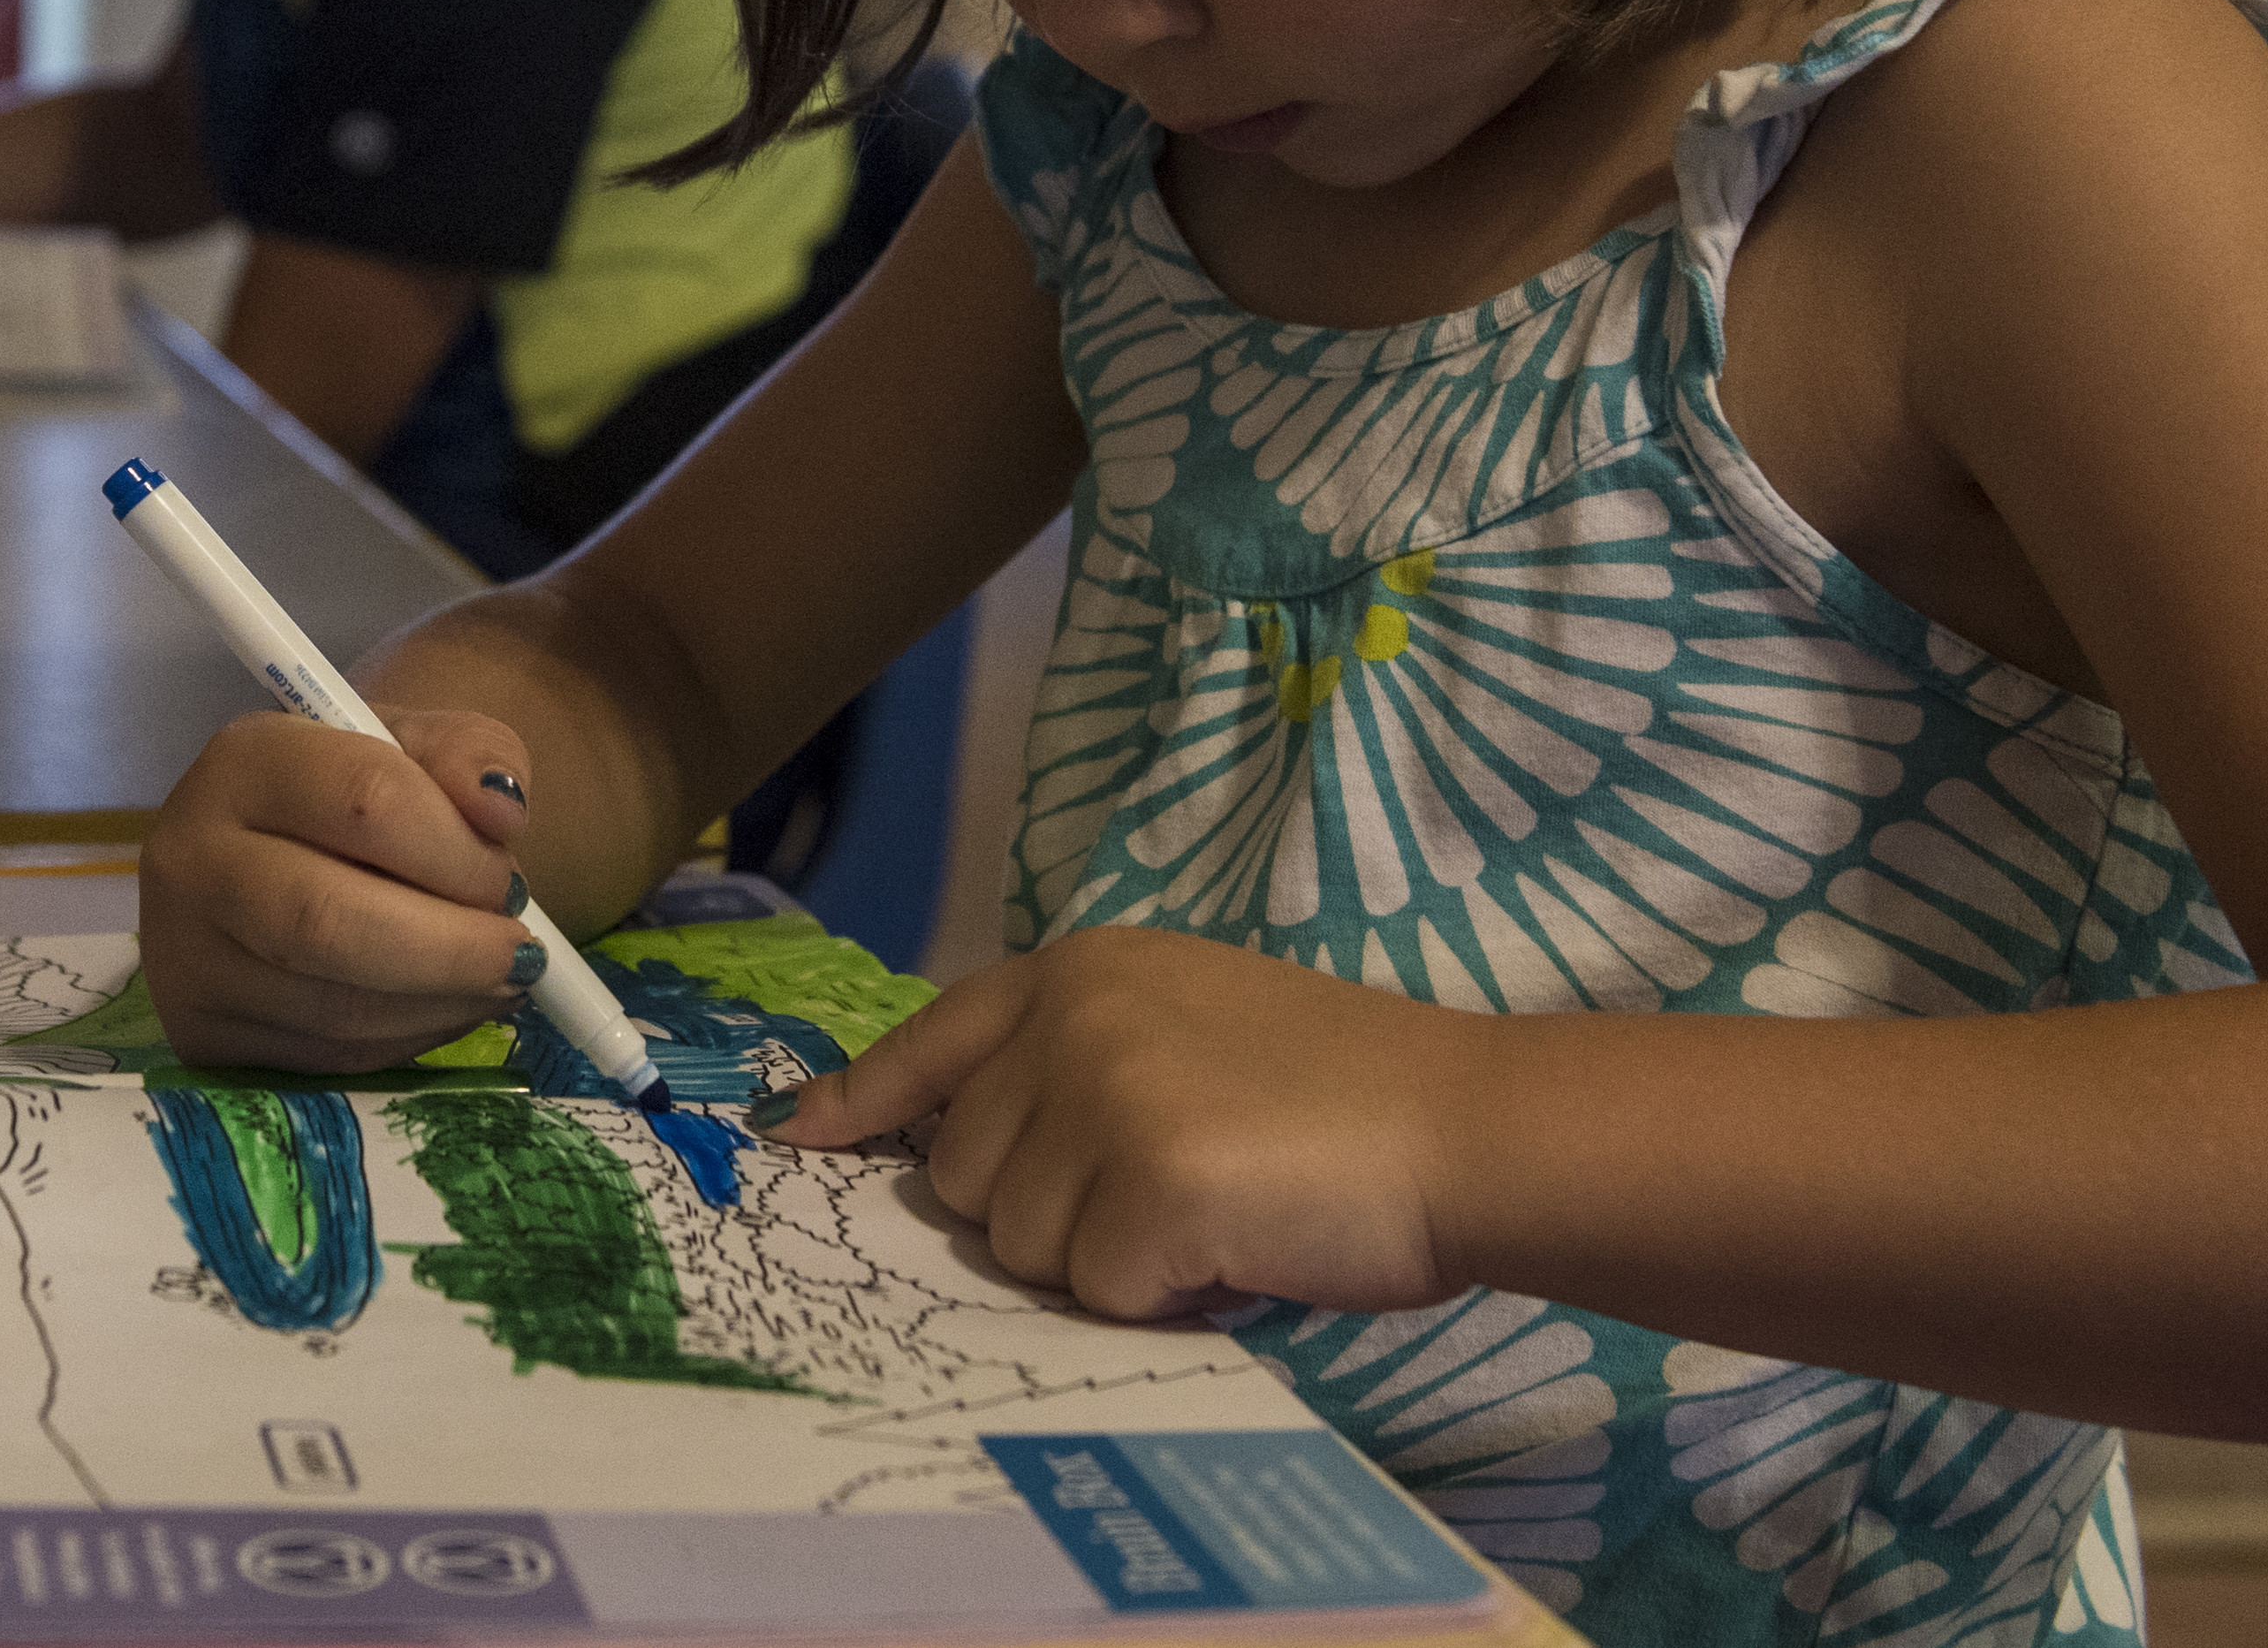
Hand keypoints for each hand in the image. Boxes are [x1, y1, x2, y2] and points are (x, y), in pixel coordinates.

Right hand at [137, 708, 547, 1072]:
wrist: (265, 862)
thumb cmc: (352, 797)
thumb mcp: (413, 746)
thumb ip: (470, 753)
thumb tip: (502, 813)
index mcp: (245, 762)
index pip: (365, 799)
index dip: (458, 852)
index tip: (510, 881)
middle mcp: (193, 859)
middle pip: (328, 919)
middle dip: (452, 948)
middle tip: (521, 954)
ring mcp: (185, 959)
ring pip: (330, 1004)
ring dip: (442, 1003)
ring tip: (501, 983)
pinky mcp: (203, 1037)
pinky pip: (325, 1054)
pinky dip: (409, 1039)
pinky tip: (448, 1008)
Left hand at [754, 928, 1478, 1323]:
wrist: (1465, 1125)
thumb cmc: (1343, 1092)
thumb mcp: (1187, 1028)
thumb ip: (1075, 1064)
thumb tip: (960, 1157)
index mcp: (1081, 970)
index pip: (931, 1041)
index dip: (861, 1102)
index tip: (801, 1138)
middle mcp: (1072, 1019)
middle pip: (967, 1176)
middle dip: (1049, 1213)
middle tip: (1170, 1190)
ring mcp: (1103, 1097)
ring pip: (1022, 1248)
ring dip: (1106, 1260)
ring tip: (1212, 1212)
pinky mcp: (1145, 1185)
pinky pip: (1097, 1294)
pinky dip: (1161, 1297)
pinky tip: (1233, 1249)